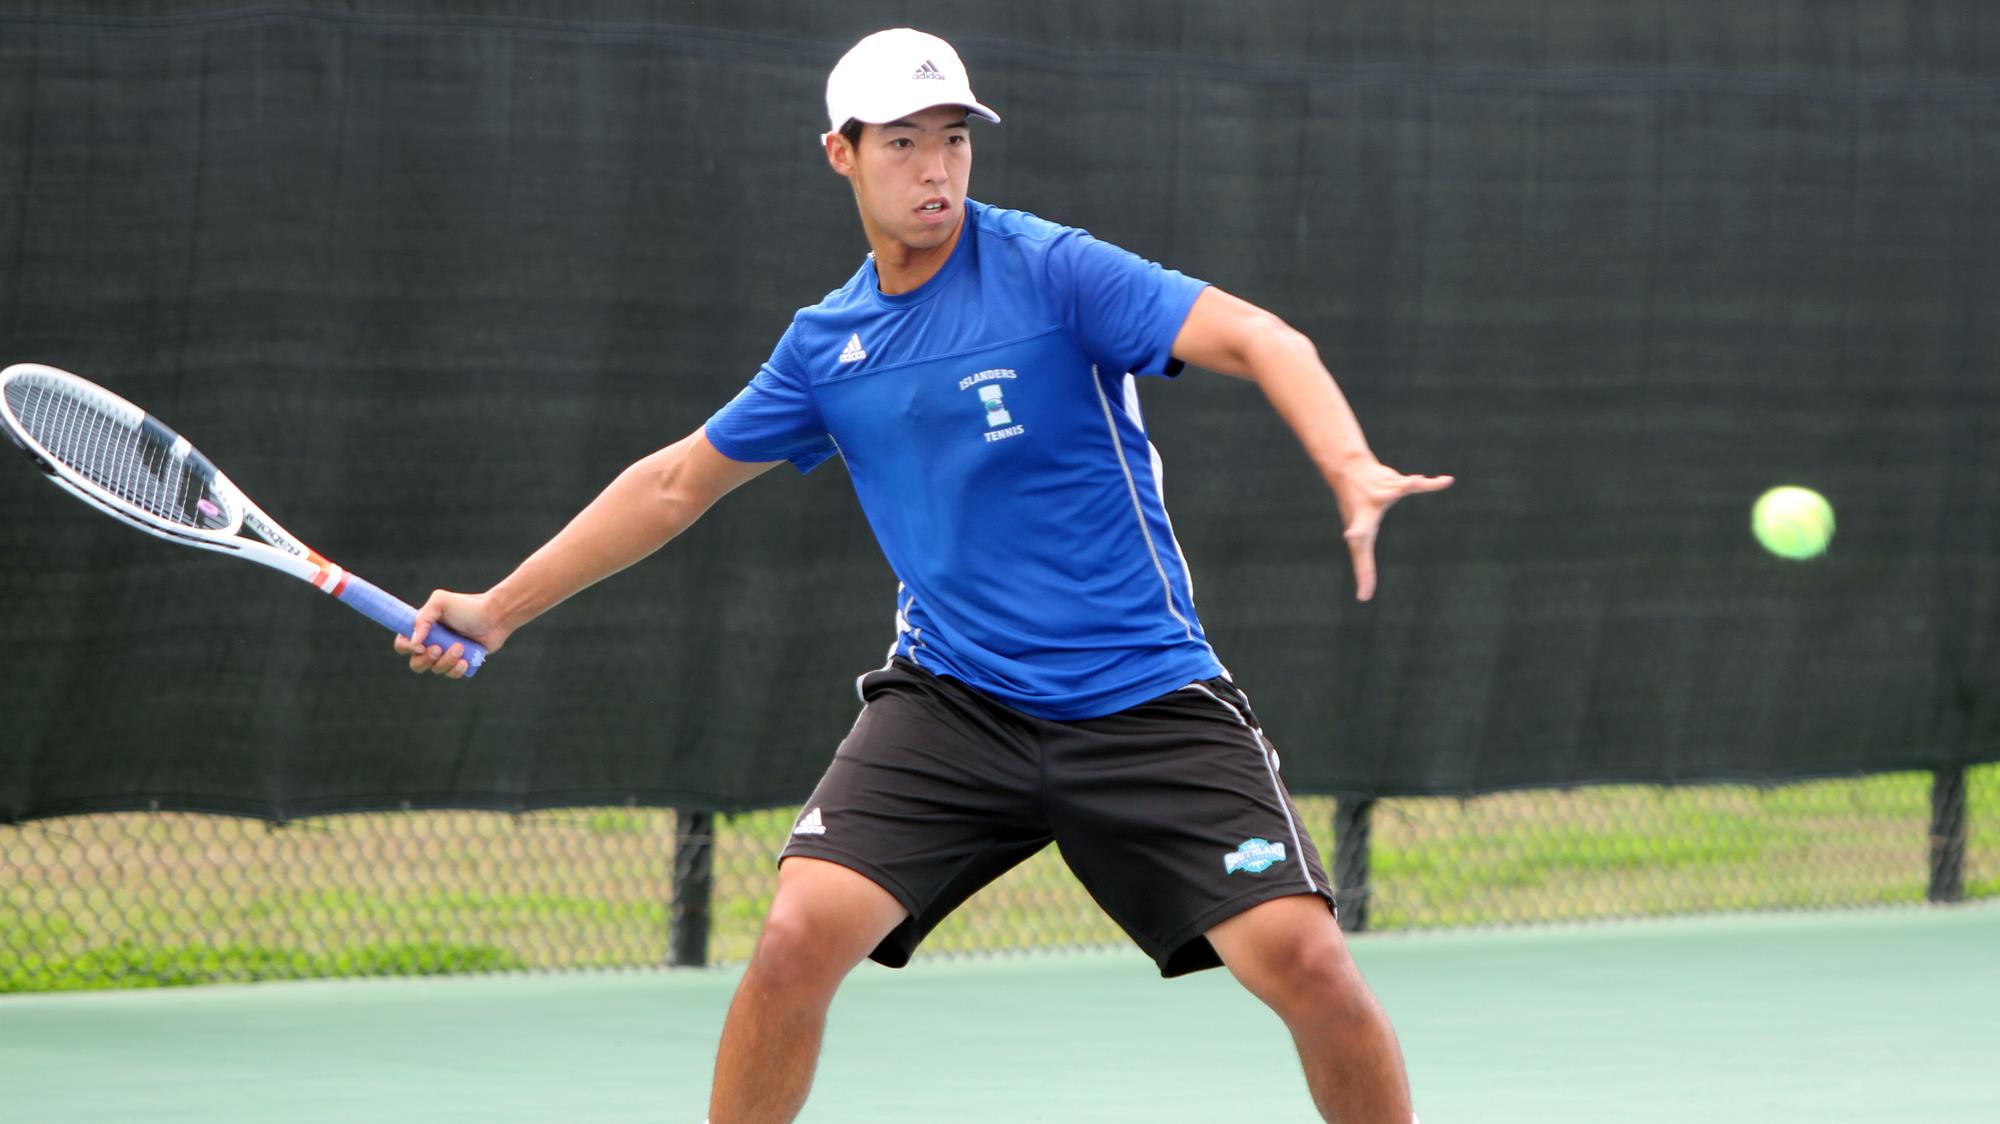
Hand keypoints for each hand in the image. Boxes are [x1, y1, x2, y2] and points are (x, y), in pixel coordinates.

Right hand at [393, 589, 508, 679]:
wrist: (496, 616)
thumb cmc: (468, 606)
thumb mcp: (441, 602)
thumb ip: (423, 618)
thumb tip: (415, 641)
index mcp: (422, 628)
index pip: (402, 644)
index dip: (407, 648)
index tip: (420, 645)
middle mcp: (431, 643)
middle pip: (416, 664)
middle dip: (427, 659)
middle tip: (440, 648)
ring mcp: (446, 654)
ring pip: (435, 670)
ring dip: (446, 661)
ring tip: (460, 647)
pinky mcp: (460, 662)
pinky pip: (451, 674)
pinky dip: (456, 670)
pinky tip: (465, 661)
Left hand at [1333, 461, 1454, 601]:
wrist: (1350, 471)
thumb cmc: (1355, 512)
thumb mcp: (1358, 542)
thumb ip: (1363, 570)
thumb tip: (1363, 598)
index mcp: (1362, 520)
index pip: (1359, 531)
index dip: (1356, 534)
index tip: (1351, 535)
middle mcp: (1371, 502)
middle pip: (1377, 505)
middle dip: (1378, 506)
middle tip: (1361, 524)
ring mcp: (1384, 489)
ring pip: (1398, 487)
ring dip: (1408, 484)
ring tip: (1417, 481)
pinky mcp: (1397, 481)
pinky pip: (1418, 485)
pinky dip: (1432, 484)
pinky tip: (1447, 481)